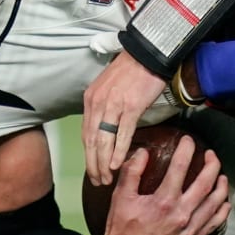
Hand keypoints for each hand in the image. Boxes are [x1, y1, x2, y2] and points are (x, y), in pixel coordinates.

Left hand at [83, 51, 167, 185]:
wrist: (148, 52)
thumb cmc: (132, 69)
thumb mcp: (108, 86)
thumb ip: (104, 106)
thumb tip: (105, 127)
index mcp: (91, 99)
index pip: (85, 133)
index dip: (88, 155)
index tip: (92, 170)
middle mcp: (98, 103)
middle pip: (91, 141)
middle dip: (93, 165)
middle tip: (98, 181)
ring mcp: (114, 105)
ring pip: (104, 140)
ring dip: (103, 163)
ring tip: (107, 178)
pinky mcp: (132, 106)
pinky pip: (122, 133)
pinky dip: (118, 150)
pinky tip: (116, 164)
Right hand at [94, 136, 229, 234]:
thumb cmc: (121, 231)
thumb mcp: (120, 198)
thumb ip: (132, 172)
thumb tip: (142, 152)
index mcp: (163, 201)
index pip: (180, 167)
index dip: (186, 149)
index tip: (188, 140)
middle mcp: (181, 214)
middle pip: (205, 183)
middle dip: (212, 164)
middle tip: (211, 154)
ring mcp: (189, 229)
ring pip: (215, 203)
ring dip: (221, 186)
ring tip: (221, 175)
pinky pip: (214, 223)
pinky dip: (222, 211)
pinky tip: (223, 202)